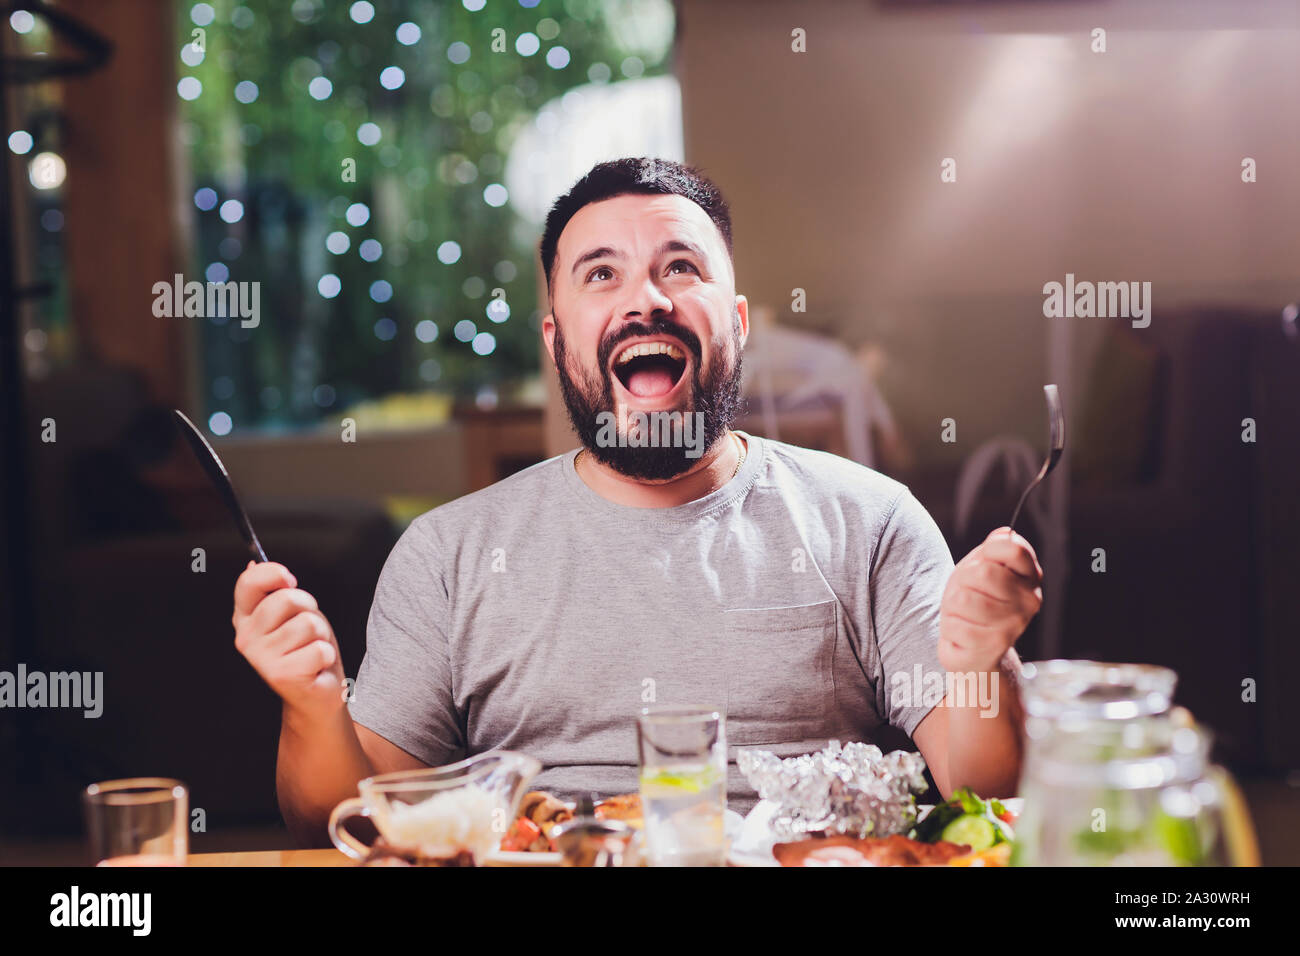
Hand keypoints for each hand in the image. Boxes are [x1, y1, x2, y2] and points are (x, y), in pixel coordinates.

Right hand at [233, 560, 345, 720]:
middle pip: (288, 598)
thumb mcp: (292, 614)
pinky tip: (315, 666)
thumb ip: (274, 591)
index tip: (289, 579)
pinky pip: (319, 648)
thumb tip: (253, 562)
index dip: (272, 573)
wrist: (315, 694)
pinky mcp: (281, 674)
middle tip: (308, 630)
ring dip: (320, 635)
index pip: (248, 583)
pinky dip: (326, 655)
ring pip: (308, 623)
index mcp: (246, 618)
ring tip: (311, 649)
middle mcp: (247, 637)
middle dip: (310, 609)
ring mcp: (261, 657)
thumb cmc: (306, 649)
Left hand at [938, 527, 1042, 673]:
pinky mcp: (993, 646)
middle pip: (983, 573)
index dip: (988, 551)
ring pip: (964, 599)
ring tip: (963, 613)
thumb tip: (1005, 533)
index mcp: (1030, 575)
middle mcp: (1029, 601)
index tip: (983, 563)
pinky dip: (950, 626)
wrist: (971, 646)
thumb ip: (994, 548)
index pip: (1013, 548)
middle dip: (963, 580)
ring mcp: (1013, 625)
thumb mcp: (982, 566)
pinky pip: (955, 625)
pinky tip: (962, 630)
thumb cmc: (976, 600)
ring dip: (953, 605)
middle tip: (967, 592)